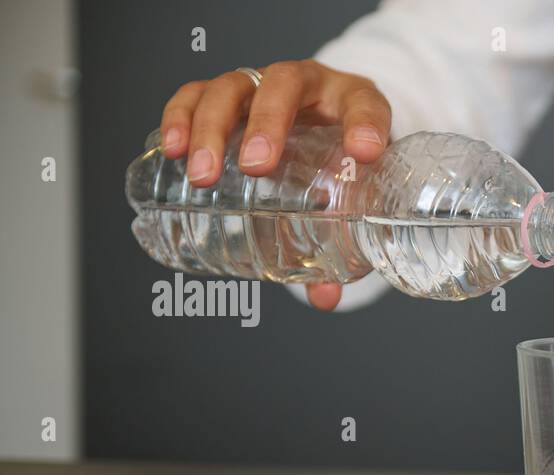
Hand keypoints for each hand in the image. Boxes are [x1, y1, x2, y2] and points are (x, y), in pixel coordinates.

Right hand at [158, 60, 392, 310]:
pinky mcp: (225, 95)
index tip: (365, 152)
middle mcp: (307, 86)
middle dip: (268, 124)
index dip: (366, 124)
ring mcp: (261, 85)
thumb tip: (323, 298)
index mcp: (352, 102)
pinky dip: (180, 117)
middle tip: (257, 167)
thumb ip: (343, 243)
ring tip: (202, 175)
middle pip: (284, 85)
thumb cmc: (339, 160)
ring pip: (232, 87)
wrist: (320, 128)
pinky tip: (172, 149)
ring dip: (213, 128)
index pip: (364, 104)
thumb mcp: (351, 194)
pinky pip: (196, 93)